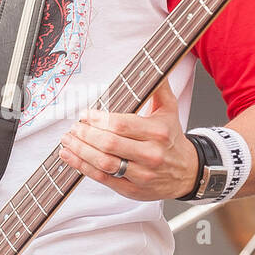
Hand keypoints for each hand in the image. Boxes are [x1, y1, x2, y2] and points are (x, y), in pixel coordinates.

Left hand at [58, 77, 199, 200]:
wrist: (186, 172)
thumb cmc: (172, 138)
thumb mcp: (169, 110)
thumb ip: (158, 88)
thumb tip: (152, 65)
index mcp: (157, 132)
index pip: (121, 124)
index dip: (98, 119)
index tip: (85, 115)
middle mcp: (150, 154)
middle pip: (109, 144)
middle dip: (85, 134)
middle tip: (73, 127)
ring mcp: (140, 174)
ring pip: (104, 163)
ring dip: (80, 151)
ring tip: (67, 140)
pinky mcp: (131, 189)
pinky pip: (102, 178)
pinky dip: (82, 167)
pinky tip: (70, 156)